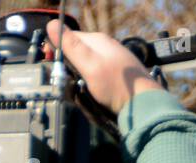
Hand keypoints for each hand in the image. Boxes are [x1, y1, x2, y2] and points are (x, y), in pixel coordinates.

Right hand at [45, 20, 160, 114]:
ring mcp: (115, 60)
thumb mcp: (89, 65)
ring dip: (81, 73)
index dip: (56, 48)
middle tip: (65, 76)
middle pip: (78, 50)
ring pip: (88, 62)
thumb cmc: (119, 86)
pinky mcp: (120, 74)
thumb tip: (52, 24)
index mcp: (98, 40)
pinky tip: (96, 89)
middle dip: (69, 62)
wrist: (146, 105)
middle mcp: (107, 47)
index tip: (50, 60)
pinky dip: (94, 80)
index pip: (68, 37)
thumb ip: (71, 46)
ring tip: (81, 85)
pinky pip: (99, 73)